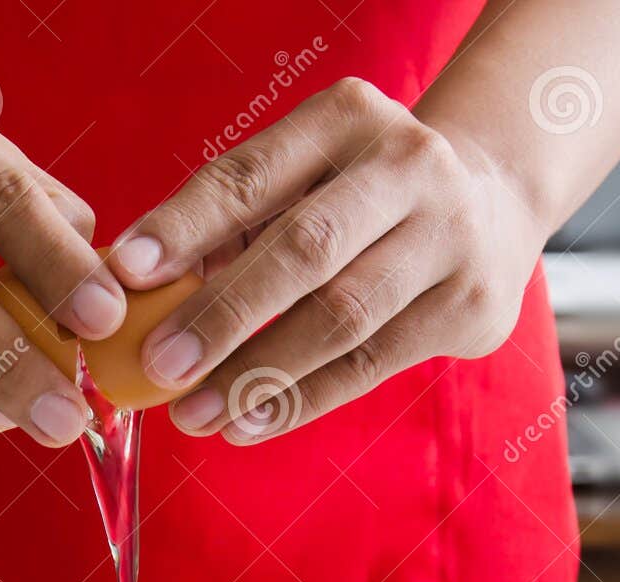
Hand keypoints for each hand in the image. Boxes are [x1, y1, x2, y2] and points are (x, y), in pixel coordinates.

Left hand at [108, 77, 543, 444]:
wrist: (494, 201)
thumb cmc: (356, 197)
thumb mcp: (300, 180)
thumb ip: (227, 225)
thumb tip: (136, 290)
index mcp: (347, 118)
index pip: (251, 176)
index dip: (185, 227)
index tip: (126, 273)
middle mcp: (409, 167)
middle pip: (303, 250)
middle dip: (222, 314)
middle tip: (158, 366)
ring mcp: (450, 237)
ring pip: (341, 318)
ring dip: (258, 373)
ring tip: (194, 414)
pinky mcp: (471, 305)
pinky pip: (370, 365)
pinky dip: (301, 400)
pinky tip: (247, 423)